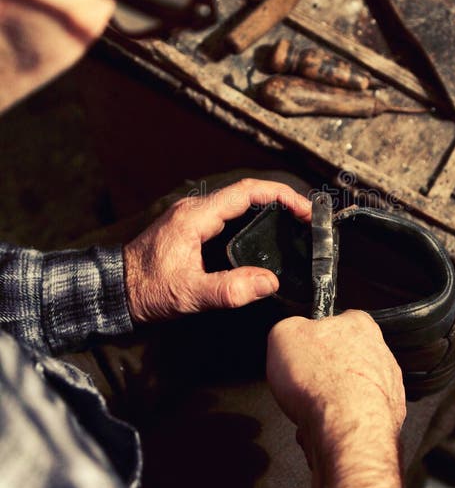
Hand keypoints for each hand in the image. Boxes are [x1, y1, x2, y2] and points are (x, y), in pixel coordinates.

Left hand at [123, 178, 310, 321]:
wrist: (114, 292)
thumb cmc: (146, 291)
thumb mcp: (189, 294)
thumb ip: (229, 289)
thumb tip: (268, 282)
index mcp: (196, 216)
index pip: (247, 193)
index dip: (281, 196)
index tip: (305, 209)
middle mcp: (195, 209)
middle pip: (247, 194)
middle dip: (281, 201)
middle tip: (308, 218)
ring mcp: (192, 216)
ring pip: (238, 203)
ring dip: (268, 209)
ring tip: (295, 224)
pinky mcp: (191, 228)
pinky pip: (229, 215)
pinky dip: (253, 219)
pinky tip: (266, 235)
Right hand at [267, 310, 406, 487]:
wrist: (346, 429)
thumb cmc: (323, 383)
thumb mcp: (283, 335)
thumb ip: (288, 327)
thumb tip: (288, 333)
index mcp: (360, 325)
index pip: (338, 320)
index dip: (314, 337)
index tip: (302, 350)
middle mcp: (381, 354)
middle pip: (345, 358)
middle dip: (324, 371)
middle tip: (305, 381)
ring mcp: (388, 387)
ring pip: (351, 390)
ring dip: (331, 399)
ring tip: (313, 406)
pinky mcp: (387, 418)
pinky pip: (355, 417)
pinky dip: (339, 422)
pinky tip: (324, 423)